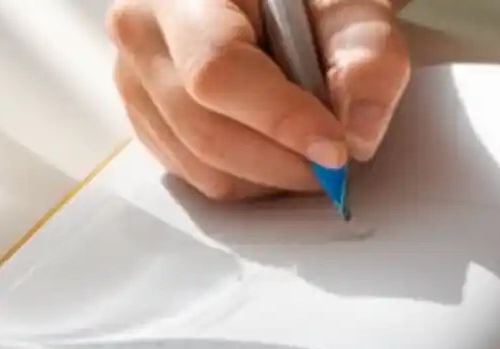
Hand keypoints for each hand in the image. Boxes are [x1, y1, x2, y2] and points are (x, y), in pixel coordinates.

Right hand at [106, 0, 408, 200]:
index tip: (336, 150)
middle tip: (335, 166)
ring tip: (309, 155)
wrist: (255, 2)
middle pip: (205, 130)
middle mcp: (140, 35)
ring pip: (199, 164)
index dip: (280, 120)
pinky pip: (194, 175)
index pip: (217, 72)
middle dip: (281, 162)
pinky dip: (246, 179)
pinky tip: (276, 151)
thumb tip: (359, 134)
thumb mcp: (347, 2)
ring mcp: (132, 83)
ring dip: (267, 178)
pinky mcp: (143, 120)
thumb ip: (367, 54)